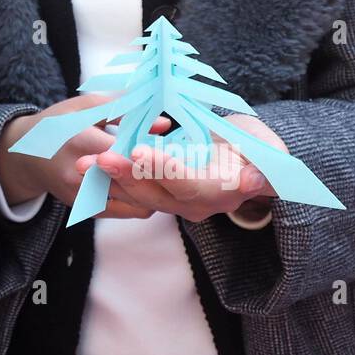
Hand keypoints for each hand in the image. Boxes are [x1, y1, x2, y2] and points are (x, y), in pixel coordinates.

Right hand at [0, 91, 170, 218]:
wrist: (24, 153)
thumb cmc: (60, 123)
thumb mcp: (87, 107)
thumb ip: (126, 111)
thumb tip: (164, 125)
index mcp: (80, 139)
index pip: (126, 150)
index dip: (153, 149)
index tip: (174, 146)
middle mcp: (79, 171)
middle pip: (131, 179)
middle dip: (157, 174)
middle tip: (178, 167)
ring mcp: (80, 193)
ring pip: (130, 200)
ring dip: (152, 192)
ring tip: (169, 180)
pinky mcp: (83, 207)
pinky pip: (122, 212)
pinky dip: (140, 203)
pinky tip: (152, 191)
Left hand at [74, 112, 286, 222]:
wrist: (247, 154)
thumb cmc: (261, 149)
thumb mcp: (271, 154)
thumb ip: (268, 168)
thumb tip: (257, 178)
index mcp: (220, 193)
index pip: (188, 185)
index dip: (164, 169)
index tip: (140, 150)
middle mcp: (194, 204)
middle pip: (155, 193)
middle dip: (126, 175)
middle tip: (99, 157)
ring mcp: (174, 200)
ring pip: (137, 192)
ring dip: (109, 178)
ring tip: (83, 164)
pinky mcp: (159, 190)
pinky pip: (130, 186)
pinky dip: (108, 176)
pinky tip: (85, 166)